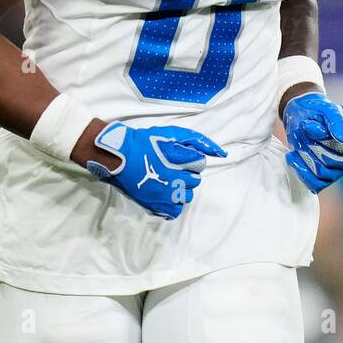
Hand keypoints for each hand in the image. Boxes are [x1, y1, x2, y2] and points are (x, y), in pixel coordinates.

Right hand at [83, 122, 226, 218]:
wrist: (119, 157)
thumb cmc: (145, 142)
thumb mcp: (172, 133)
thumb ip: (199, 141)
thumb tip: (223, 153)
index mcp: (180, 159)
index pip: (200, 164)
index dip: (189, 160)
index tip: (176, 157)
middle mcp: (176, 178)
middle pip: (195, 181)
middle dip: (185, 174)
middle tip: (169, 168)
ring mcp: (166, 193)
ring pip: (187, 196)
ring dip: (179, 188)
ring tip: (165, 180)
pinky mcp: (157, 205)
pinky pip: (176, 210)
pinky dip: (171, 202)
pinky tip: (163, 192)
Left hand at [282, 92, 342, 192]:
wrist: (302, 115)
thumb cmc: (319, 110)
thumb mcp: (328, 109)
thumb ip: (336, 121)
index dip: (330, 139)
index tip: (311, 125)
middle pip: (335, 161)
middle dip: (314, 145)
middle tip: (303, 128)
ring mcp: (338, 170)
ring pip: (323, 172)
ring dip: (306, 156)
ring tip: (297, 140)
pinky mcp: (323, 178)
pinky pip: (315, 184)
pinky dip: (301, 171)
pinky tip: (292, 156)